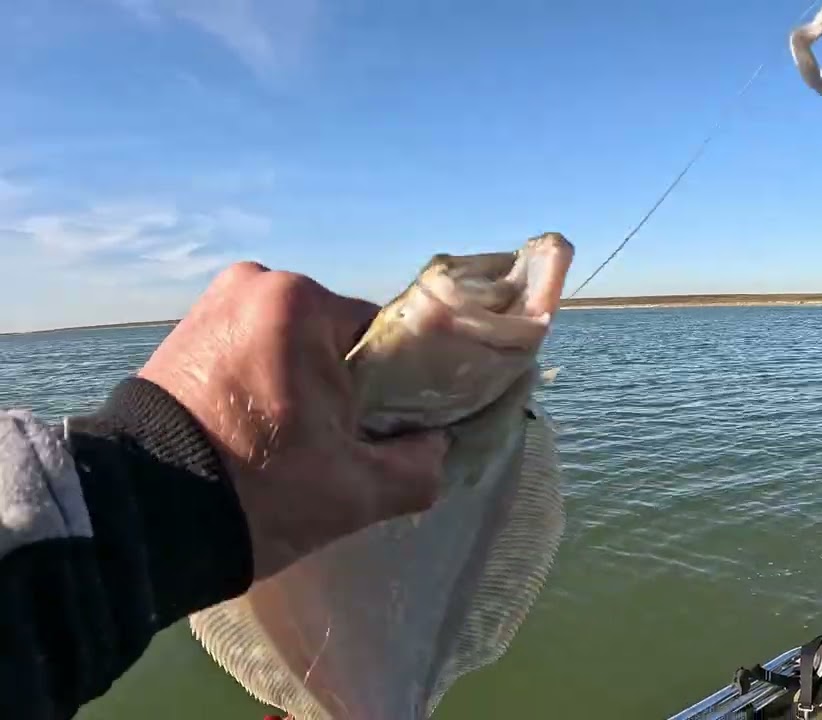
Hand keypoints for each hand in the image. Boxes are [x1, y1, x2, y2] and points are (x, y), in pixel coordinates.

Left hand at [138, 262, 449, 581]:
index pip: (384, 337)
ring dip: (304, 385)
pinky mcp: (183, 331)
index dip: (396, 388)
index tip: (386, 430)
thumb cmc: (258, 493)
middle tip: (337, 443)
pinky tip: (261, 429)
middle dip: (345, 386)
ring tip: (293, 441)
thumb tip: (438, 445)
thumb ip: (420, 465)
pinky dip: (266, 383)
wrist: (138, 520)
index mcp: (300, 301)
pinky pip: (253, 350)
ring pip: (294, 346)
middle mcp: (255, 283)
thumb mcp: (357, 491)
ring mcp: (212, 304)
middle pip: (336, 339)